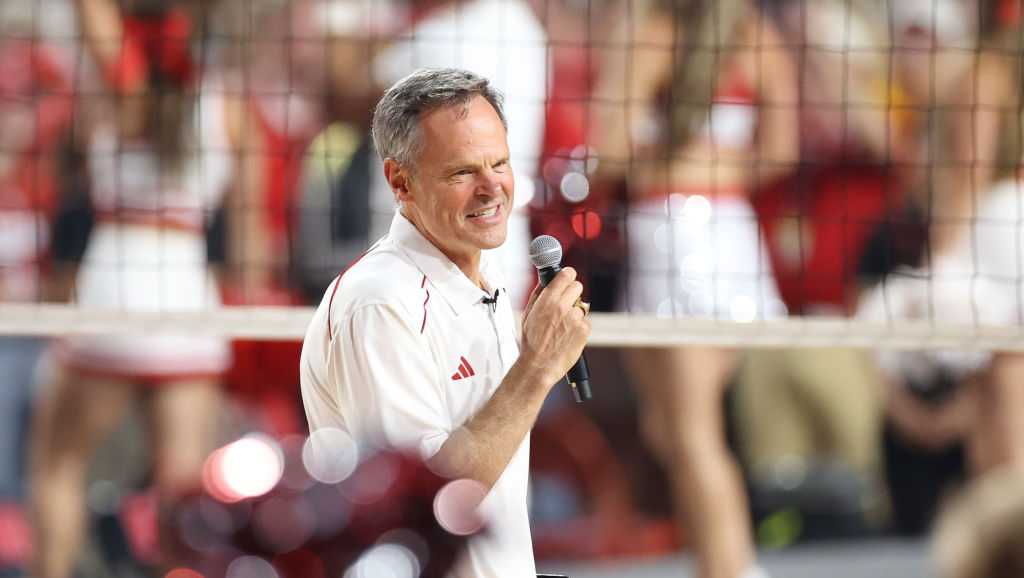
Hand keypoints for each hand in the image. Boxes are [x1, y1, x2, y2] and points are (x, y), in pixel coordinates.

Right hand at [519, 267, 590, 388]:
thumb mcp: (528, 314)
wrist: (539, 365)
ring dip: (575, 313)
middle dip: (573, 293)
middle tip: (566, 303)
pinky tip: (568, 336)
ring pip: (582, 306)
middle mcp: (563, 306)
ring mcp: (575, 318)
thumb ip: (538, 295)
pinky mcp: (584, 330)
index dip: (567, 276)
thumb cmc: (531, 342)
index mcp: (548, 299)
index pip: (566, 274)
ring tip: (563, 327)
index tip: (567, 278)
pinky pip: (585, 322)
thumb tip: (545, 281)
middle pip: (578, 286)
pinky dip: (579, 328)